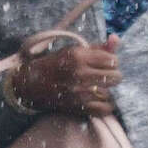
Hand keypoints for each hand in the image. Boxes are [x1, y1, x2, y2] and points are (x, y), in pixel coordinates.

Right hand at [7, 35, 121, 117]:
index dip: (111, 62)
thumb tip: (116, 38)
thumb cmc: (55, 65)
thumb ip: (97, 46)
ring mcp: (80, 92)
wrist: (30, 85)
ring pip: (109, 92)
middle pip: (115, 77)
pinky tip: (96, 100)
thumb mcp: (73, 51)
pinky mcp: (78, 107)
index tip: (104, 64)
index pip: (112, 60)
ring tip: (95, 88)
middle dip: (111, 76)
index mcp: (79, 56)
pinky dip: (104, 105)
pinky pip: (105, 108)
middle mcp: (80, 73)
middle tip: (102, 76)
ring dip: (104, 91)